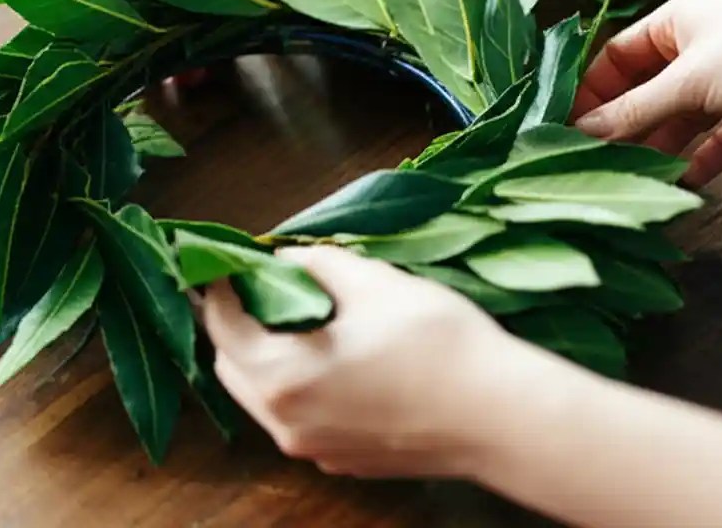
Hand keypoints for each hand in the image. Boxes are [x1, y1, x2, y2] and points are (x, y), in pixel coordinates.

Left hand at [200, 246, 540, 478]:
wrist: (502, 417)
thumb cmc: (438, 343)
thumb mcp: (373, 282)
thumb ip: (317, 265)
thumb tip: (286, 259)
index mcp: (280, 377)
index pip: (222, 324)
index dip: (219, 285)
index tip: (226, 260)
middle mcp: (285, 423)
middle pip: (232, 366)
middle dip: (236, 323)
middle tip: (263, 285)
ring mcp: (313, 449)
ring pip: (262, 398)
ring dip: (264, 357)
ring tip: (297, 318)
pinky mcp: (342, 461)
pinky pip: (297, 419)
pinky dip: (296, 387)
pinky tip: (331, 359)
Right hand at [572, 0, 721, 186]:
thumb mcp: (689, 81)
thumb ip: (633, 111)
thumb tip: (579, 133)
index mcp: (677, 22)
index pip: (615, 57)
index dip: (589, 91)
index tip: (563, 127)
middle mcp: (698, 50)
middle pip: (643, 92)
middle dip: (620, 126)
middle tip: (590, 161)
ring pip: (677, 121)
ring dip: (657, 148)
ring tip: (631, 178)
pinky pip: (715, 142)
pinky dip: (699, 163)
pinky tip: (683, 185)